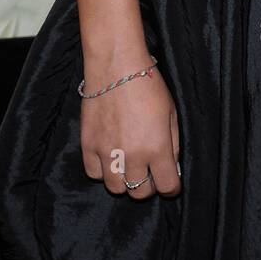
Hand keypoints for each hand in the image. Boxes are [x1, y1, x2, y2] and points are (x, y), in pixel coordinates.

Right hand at [80, 58, 181, 201]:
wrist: (116, 67)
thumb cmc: (148, 85)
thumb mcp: (171, 113)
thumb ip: (172, 143)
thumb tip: (171, 165)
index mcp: (156, 147)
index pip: (166, 186)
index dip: (171, 187)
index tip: (171, 183)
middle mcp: (132, 155)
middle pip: (139, 192)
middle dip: (148, 186)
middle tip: (150, 173)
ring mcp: (107, 152)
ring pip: (115, 188)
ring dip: (124, 181)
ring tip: (129, 166)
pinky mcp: (88, 145)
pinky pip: (94, 174)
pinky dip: (103, 171)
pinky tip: (110, 159)